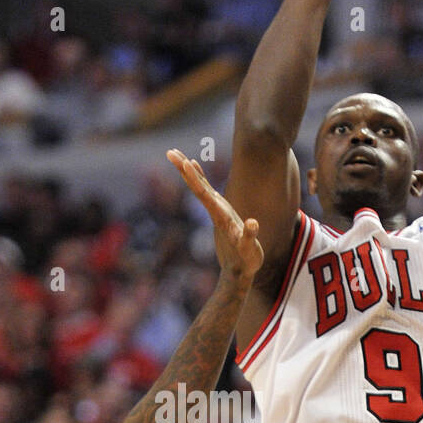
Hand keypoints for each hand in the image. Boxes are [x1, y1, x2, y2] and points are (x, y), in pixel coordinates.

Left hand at [167, 149, 263, 286]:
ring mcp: (216, 209)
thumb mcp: (250, 249)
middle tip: (170, 151)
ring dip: (186, 169)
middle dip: (183, 169)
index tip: (185, 163)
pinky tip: (192, 164)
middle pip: (196, 186)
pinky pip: (206, 188)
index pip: (205, 195)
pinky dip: (198, 176)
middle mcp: (215, 210)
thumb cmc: (246, 260)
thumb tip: (252, 223)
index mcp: (220, 216)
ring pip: (198, 186)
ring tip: (175, 153)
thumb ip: (250, 236)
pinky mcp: (219, 210)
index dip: (196, 179)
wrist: (238, 270)